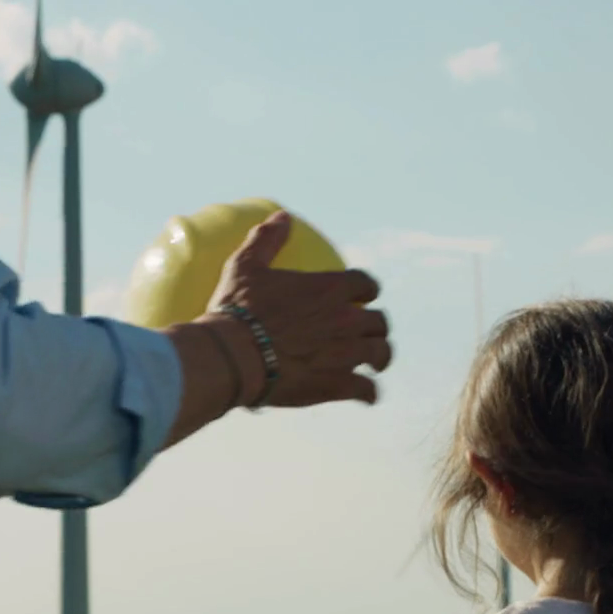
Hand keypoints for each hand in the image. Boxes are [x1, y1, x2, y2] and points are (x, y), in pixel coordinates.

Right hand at [207, 211, 391, 407]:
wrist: (233, 356)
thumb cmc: (236, 310)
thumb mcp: (245, 266)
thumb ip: (267, 239)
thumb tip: (282, 216)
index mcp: (330, 289)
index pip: (366, 284)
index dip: (366, 290)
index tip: (362, 297)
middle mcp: (346, 319)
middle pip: (379, 321)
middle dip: (375, 325)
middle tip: (367, 332)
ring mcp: (346, 352)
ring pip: (380, 352)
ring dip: (380, 357)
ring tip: (376, 364)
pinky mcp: (338, 384)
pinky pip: (367, 389)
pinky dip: (369, 392)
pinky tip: (367, 396)